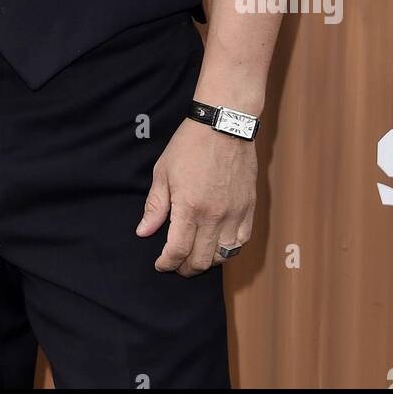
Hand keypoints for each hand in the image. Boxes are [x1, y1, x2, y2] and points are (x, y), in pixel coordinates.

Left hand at [135, 118, 255, 274]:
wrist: (223, 125)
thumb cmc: (190, 145)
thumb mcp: (163, 173)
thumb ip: (155, 206)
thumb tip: (144, 232)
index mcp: (189, 207)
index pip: (177, 251)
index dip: (166, 263)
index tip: (161, 264)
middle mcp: (214, 216)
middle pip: (200, 260)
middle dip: (185, 268)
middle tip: (176, 264)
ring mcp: (234, 213)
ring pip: (223, 256)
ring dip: (207, 261)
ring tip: (195, 255)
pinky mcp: (248, 208)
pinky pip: (241, 241)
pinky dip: (229, 250)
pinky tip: (218, 245)